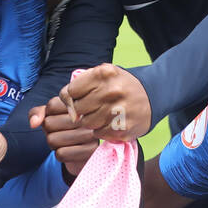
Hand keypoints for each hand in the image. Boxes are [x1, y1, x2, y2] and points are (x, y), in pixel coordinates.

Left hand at [29, 96, 98, 181]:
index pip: (52, 105)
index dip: (49, 115)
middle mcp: (89, 115)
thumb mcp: (51, 116)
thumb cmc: (65, 129)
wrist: (84, 151)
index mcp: (81, 102)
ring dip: (54, 144)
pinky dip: (61, 155)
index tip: (60, 118)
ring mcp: (92, 132)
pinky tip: (71, 151)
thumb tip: (33, 123)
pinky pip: (61, 154)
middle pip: (49, 123)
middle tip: (62, 132)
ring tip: (66, 142)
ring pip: (52, 140)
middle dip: (50, 131)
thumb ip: (38, 113)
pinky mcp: (91, 150)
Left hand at [38, 62, 152, 141]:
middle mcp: (112, 91)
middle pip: (77, 109)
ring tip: (101, 115)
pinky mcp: (123, 128)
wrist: (153, 96)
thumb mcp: (103, 75)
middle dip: (80, 111)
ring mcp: (119, 111)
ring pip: (86, 124)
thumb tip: (55, 107)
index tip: (78, 98)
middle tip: (90, 108)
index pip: (70, 92)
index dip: (70, 98)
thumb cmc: (120, 85)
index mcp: (105, 74)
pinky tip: (109, 122)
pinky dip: (100, 130)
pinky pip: (98, 134)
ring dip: (89, 122)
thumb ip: (79, 84)